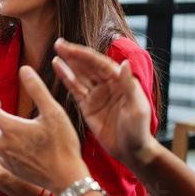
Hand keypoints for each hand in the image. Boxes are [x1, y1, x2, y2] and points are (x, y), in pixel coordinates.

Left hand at [0, 66, 89, 195]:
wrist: (66, 178)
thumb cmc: (63, 144)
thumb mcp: (54, 112)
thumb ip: (37, 89)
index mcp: (10, 128)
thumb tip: (24, 68)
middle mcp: (2, 144)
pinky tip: (10, 136)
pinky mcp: (9, 167)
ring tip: (3, 117)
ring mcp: (4, 157)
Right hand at [52, 38, 157, 165]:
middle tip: (58, 44)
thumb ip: (129, 86)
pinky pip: (75, 90)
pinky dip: (66, 78)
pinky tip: (58, 68)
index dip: (85, 55)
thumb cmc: (139, 130)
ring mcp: (97, 95)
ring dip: (68, 63)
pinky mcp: (87, 106)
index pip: (100, 64)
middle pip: (88, 66)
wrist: (131, 151)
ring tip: (55, 52)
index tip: (71, 48)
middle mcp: (108, 85)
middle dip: (74, 55)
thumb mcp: (137, 108)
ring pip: (80, 75)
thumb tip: (124, 63)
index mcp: (120, 82)